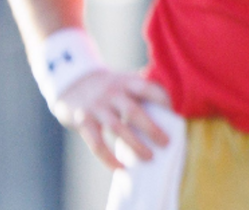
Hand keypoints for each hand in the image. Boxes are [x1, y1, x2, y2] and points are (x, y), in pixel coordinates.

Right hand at [53, 68, 171, 169]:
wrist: (71, 82)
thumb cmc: (109, 85)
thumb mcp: (124, 79)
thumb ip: (143, 88)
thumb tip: (175, 101)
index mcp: (126, 82)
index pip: (147, 88)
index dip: (163, 99)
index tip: (178, 113)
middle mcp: (111, 93)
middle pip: (133, 112)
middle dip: (151, 129)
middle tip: (167, 143)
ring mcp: (96, 107)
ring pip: (117, 128)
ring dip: (134, 145)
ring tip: (149, 157)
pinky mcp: (82, 121)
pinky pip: (96, 143)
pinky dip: (108, 158)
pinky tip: (120, 169)